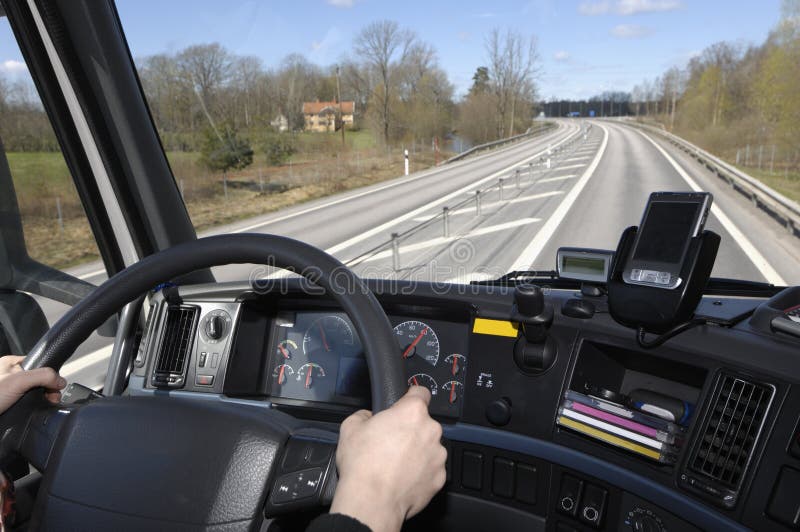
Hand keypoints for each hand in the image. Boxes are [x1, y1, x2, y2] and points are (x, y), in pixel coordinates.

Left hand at [0, 355, 65, 413]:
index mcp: (10, 363)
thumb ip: (43, 376)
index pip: (39, 364)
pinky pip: (27, 404)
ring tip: (45, 406)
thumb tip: (61, 380)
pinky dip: (32, 408)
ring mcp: (9, 391)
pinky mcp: (9, 405)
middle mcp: (10, 376)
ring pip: (33, 393)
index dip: (50, 375)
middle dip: (48, 390)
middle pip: (39, 380)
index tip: (56, 386)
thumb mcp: (18, 381)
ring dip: (41, 401)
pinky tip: (32, 412)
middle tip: (51, 399)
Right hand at [330, 386, 445, 531]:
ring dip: (417, 451)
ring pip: (429, 447)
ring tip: (396, 464)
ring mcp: (438, 455)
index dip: (411, 397)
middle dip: (410, 430)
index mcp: (412, 412)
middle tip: (391, 442)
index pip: (421, 393)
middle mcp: (430, 430)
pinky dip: (421, 472)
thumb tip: (368, 417)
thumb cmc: (363, 464)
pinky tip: (403, 477)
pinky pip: (431, 469)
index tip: (406, 403)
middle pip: (424, 424)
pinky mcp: (439, 477)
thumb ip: (364, 414)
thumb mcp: (350, 427)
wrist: (371, 500)